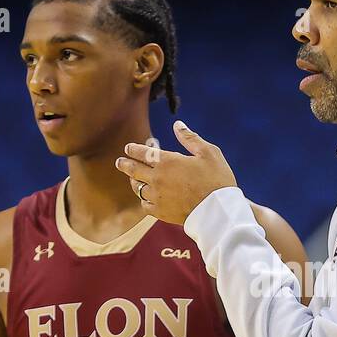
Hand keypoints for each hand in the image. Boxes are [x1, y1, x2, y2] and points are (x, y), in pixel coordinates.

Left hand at [115, 121, 237, 224]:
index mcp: (168, 161)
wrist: (217, 211)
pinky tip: (146, 198)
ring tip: (132, 179)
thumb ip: (190, 138)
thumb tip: (177, 124)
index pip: (143, 153)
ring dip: (133, 181)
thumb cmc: (216, 180)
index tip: (128, 147)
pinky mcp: (160, 212)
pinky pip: (145, 205)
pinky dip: (144, 200)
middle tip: (120, 162)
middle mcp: (157, 178)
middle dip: (125, 164)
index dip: (133, 149)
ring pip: (137, 188)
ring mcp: (157, 196)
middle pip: (134, 170)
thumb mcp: (208, 153)